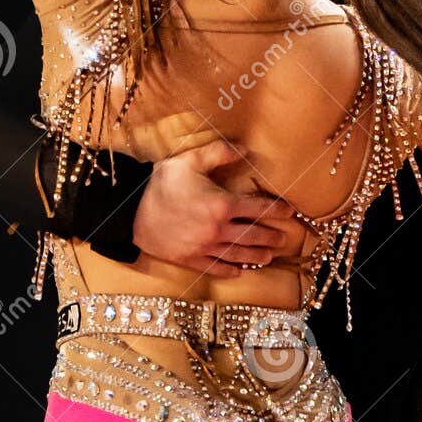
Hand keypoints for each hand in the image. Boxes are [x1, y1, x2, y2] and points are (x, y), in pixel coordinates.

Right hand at [132, 140, 302, 277]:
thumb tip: (246, 149)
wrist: (131, 210)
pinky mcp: (192, 260)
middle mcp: (218, 230)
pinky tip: (239, 271)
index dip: (276, 210)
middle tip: (284, 239)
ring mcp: (206, 248)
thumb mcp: (190, 160)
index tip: (289, 211)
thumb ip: (220, 153)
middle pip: (253, 235)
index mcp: (222, 205)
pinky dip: (230, 271)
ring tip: (269, 257)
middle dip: (271, 237)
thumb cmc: (161, 182)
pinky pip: (216, 268)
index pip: (258, 208)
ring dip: (256, 256)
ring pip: (238, 255)